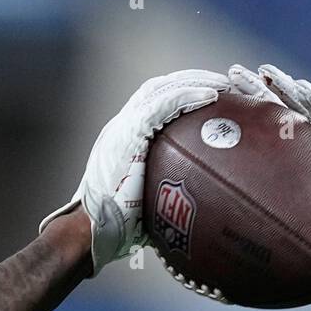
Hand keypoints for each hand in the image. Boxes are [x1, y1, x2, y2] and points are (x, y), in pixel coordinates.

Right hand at [39, 70, 232, 274]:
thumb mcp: (141, 200)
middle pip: (159, 89)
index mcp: (123, 139)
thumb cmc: (114, 224)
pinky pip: (163, 105)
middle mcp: (121, 127)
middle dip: (190, 81)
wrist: (89, 229)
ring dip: (193, 82)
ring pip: (162, 90)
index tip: (207, 97)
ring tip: (220, 85)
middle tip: (221, 85)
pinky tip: (209, 96)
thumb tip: (190, 204)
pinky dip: (187, 96)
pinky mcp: (129, 133)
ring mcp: (123, 128)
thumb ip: (161, 189)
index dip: (180, 94)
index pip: (153, 103)